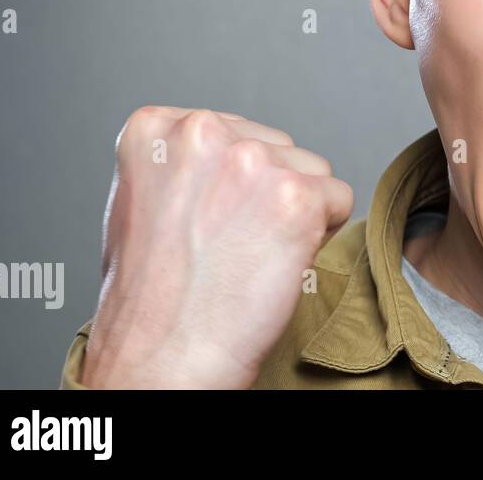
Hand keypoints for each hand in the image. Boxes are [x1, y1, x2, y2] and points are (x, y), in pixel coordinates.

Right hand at [80, 107, 352, 387]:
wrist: (161, 356)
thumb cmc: (150, 297)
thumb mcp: (143, 201)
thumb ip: (188, 163)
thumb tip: (233, 151)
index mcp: (157, 127)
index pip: (236, 132)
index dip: (233, 183)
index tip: (207, 219)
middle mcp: (204, 132)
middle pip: (278, 148)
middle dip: (269, 194)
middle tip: (231, 245)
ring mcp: (252, 162)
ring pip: (313, 172)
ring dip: (297, 213)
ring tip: (250, 255)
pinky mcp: (296, 197)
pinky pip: (339, 201)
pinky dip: (320, 236)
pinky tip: (276, 263)